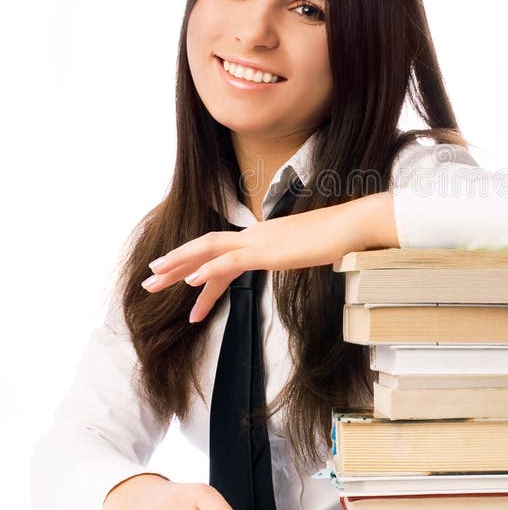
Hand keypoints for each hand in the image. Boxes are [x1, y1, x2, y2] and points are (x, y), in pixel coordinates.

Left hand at [140, 192, 397, 323]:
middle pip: (205, 247)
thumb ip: (301, 255)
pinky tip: (187, 284)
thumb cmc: (343, 238)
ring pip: (207, 250)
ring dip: (177, 266)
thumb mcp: (314, 251)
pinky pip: (229, 262)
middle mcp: (257, 235)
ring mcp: (260, 241)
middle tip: (148, 280)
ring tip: (153, 281)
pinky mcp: (267, 251)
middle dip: (174, 264)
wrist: (357, 225)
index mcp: (266, 236)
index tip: (181, 285)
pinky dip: (205, 271)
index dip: (199, 269)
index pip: (225, 253)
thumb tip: (305, 261)